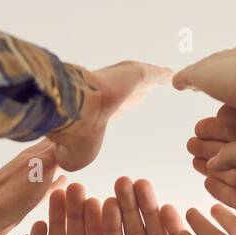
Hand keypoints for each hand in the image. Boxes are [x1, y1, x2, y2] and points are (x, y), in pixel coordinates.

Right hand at [48, 61, 171, 170]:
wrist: (76, 111)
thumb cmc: (74, 137)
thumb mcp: (72, 158)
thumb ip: (71, 158)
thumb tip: (64, 159)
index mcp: (93, 113)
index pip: (108, 111)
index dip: (115, 110)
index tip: (120, 109)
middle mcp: (106, 95)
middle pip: (125, 94)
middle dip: (134, 93)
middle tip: (145, 91)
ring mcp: (120, 82)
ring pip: (139, 82)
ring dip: (149, 81)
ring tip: (162, 78)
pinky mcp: (135, 74)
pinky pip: (153, 75)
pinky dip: (161, 75)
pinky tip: (171, 74)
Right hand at [186, 110, 235, 234]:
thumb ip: (230, 153)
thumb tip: (213, 161)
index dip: (217, 129)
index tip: (199, 128)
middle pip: (231, 152)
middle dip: (211, 148)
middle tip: (191, 144)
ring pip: (230, 173)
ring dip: (212, 167)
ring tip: (194, 161)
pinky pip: (234, 196)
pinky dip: (220, 189)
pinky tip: (208, 182)